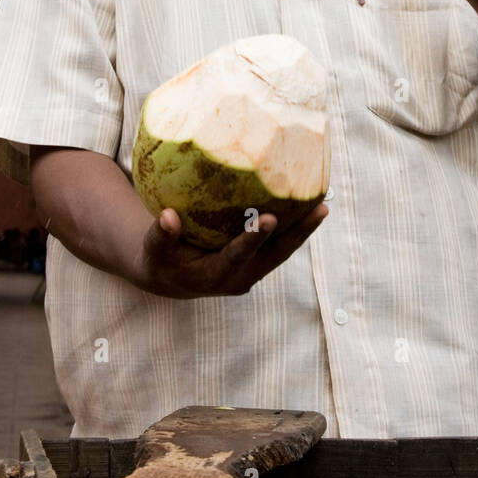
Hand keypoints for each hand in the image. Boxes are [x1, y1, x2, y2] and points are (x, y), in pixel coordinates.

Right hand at [132, 204, 328, 298]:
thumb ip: (161, 235)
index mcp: (215, 276)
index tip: (267, 219)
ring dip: (304, 229)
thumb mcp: (154, 251)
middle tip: (318, 209)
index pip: (237, 257)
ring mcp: (253, 270)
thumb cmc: (160, 260)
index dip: (253, 240)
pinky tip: (309, 199)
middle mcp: (241, 276)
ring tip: (324, 204)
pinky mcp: (259, 260)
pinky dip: (296, 225)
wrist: (172, 278)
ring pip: (284, 249)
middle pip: (276, 255)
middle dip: (297, 233)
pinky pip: (282, 242)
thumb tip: (169, 216)